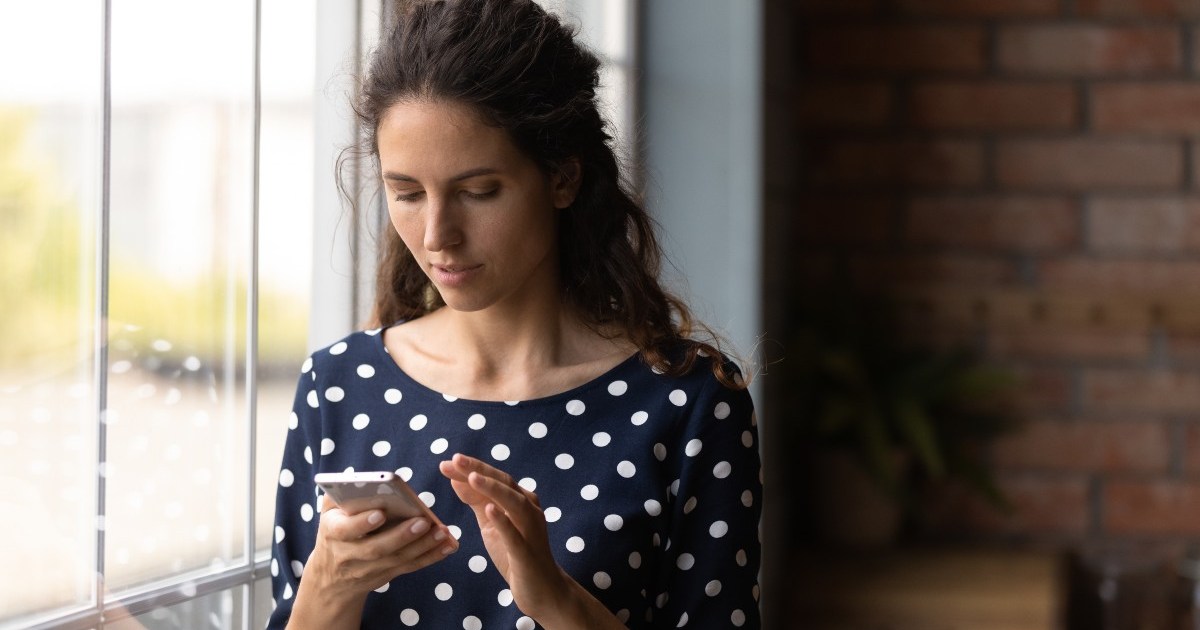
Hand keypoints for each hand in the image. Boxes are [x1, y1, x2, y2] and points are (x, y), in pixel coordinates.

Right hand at [294, 495, 457, 614]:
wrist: (331, 579)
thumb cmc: (336, 531)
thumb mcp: (328, 512)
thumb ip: (341, 493)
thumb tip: (363, 480)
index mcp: (333, 533)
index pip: (346, 530)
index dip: (362, 522)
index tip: (381, 513)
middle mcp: (349, 555)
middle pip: (377, 548)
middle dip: (401, 536)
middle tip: (423, 521)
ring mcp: (368, 570)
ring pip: (397, 559)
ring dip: (422, 546)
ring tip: (442, 531)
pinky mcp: (385, 576)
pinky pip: (409, 567)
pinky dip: (431, 557)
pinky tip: (448, 545)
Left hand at [438, 453, 570, 618]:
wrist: (542, 589)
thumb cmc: (515, 554)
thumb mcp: (491, 525)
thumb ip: (477, 501)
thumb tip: (456, 478)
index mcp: (520, 501)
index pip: (495, 478)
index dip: (472, 468)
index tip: (447, 462)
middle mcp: (529, 510)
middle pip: (504, 484)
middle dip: (479, 470)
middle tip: (455, 460)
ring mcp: (530, 530)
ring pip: (514, 503)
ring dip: (493, 489)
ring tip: (471, 477)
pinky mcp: (527, 553)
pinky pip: (516, 535)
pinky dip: (503, 521)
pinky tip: (489, 509)